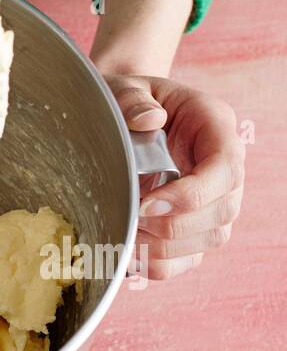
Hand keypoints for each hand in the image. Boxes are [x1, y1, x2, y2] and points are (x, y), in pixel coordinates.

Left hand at [102, 73, 244, 279]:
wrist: (123, 117)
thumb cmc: (128, 101)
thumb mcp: (125, 87)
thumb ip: (133, 98)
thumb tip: (150, 120)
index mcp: (216, 127)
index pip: (226, 169)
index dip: (191, 195)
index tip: (146, 204)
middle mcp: (224, 168)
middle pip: (222, 212)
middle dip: (172, 225)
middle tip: (127, 216)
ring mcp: (215, 202)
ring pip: (208, 240)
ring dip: (162, 245)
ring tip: (123, 227)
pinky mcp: (195, 229)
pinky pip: (186, 261)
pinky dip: (155, 263)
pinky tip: (127, 247)